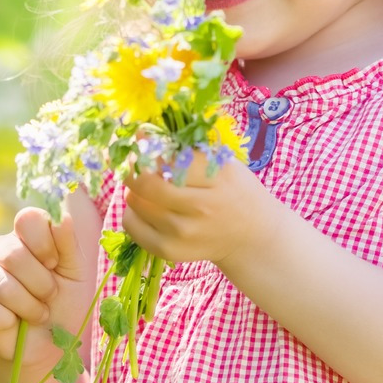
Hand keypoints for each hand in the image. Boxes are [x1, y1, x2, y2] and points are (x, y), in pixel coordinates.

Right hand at [0, 194, 99, 375]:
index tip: (54, 265)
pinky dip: (6, 320)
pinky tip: (12, 324)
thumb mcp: (75, 274)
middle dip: (41, 284)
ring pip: (1, 283)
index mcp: (24, 236)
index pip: (27, 219)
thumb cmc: (64, 306)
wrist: (49, 347)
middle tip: (49, 298)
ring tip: (37, 315)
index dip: (45, 244)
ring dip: (28, 306)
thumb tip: (62, 218)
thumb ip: (68, 244)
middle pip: (13, 253)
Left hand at [122, 155, 285, 268]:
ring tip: (147, 187)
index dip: (148, 146)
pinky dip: (132, 213)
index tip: (141, 139)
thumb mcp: (222, 163)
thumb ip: (185, 148)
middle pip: (147, 183)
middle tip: (135, 163)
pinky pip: (132, 226)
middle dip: (133, 168)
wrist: (250, 235)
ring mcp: (184, 233)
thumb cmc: (233, 190)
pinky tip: (146, 208)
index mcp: (217, 178)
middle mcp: (201, 207)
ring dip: (134, 189)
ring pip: (135, 202)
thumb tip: (140, 132)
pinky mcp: (169, 250)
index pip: (171, 158)